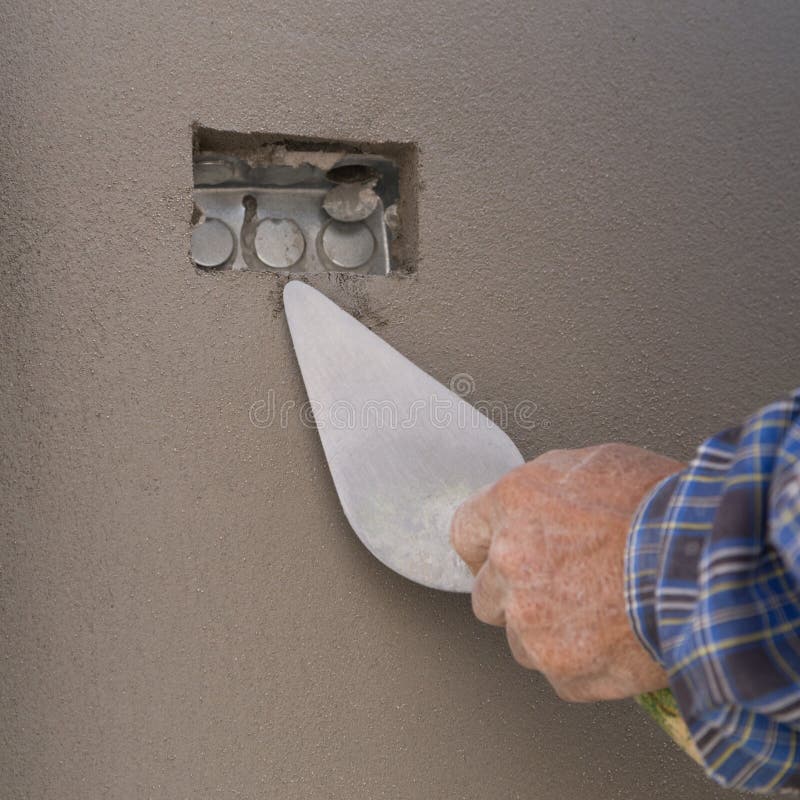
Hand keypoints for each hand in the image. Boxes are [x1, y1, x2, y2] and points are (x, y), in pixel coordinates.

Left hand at [450, 444, 682, 701]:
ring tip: (598, 614)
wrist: (709, 561)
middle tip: (561, 588)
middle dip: (515, 593)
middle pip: (486, 594)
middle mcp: (510, 561)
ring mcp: (532, 619)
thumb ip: (546, 486)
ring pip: (520, 639)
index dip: (483, 548)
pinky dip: (582, 664)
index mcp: (513, 505)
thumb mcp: (595, 463)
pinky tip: (614, 638)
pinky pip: (559, 674)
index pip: (465, 533)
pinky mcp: (563, 667)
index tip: (495, 560)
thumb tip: (533, 503)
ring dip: (548, 632)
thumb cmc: (661, 506)